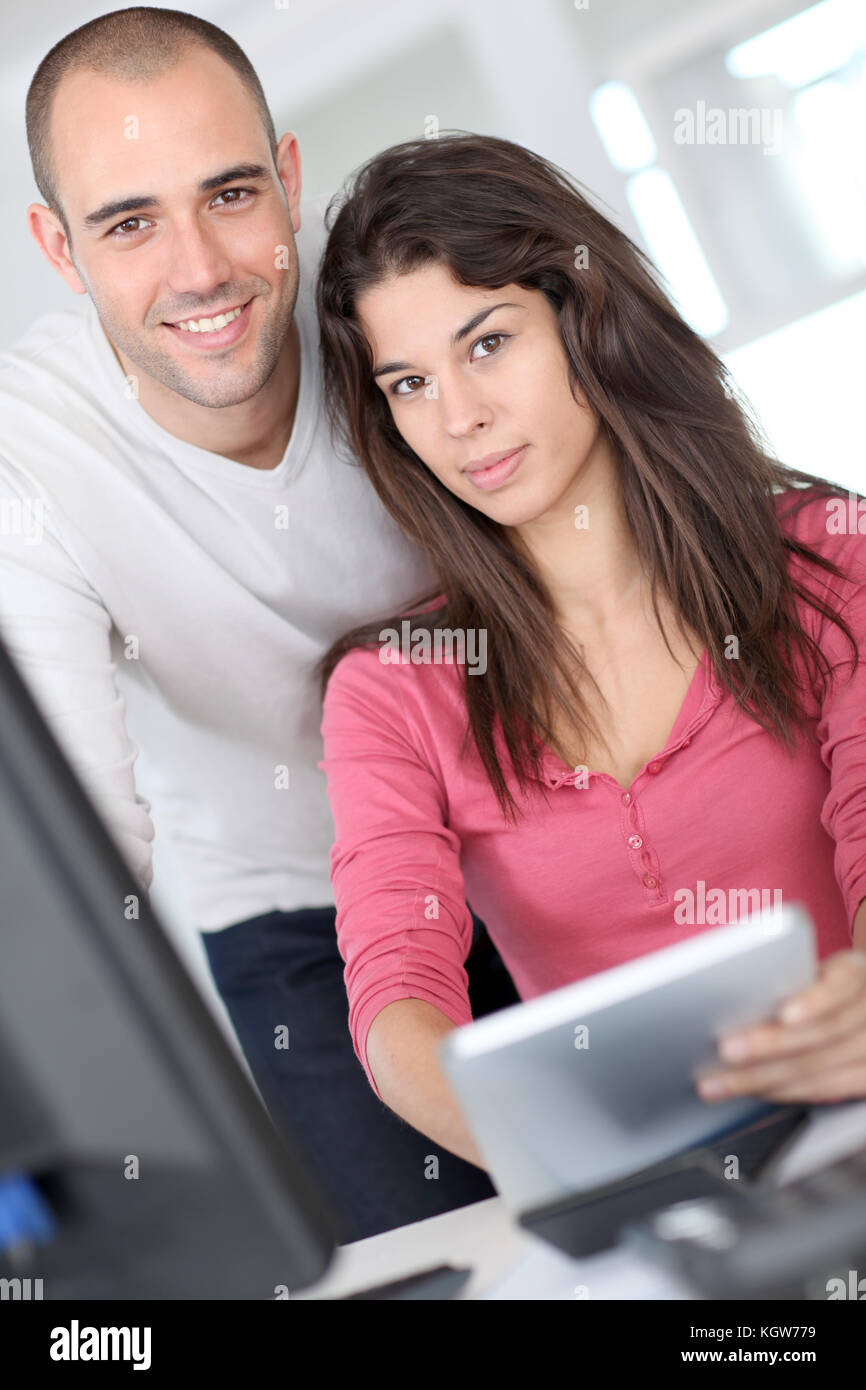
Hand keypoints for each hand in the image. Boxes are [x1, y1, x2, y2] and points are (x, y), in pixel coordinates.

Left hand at [696, 949, 865, 1104]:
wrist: (858, 1007)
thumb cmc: (821, 985)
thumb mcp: (813, 972)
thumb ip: (786, 979)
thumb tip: (726, 990)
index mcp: (856, 974)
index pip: (840, 986)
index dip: (814, 1002)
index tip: (784, 1014)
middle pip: (824, 1034)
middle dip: (771, 1045)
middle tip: (725, 1050)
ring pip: (820, 1071)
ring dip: (764, 1078)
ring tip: (721, 1082)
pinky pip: (824, 1092)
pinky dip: (784, 1092)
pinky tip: (752, 1091)